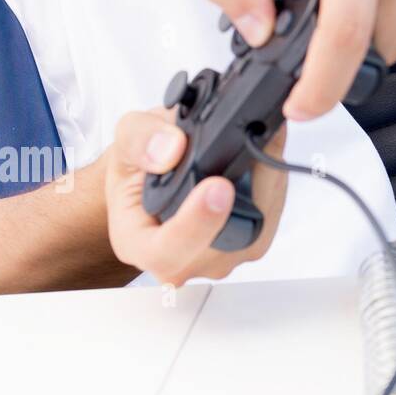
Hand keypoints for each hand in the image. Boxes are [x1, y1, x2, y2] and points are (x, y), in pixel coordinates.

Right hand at [105, 109, 287, 286]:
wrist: (148, 180)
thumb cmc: (135, 170)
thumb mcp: (124, 138)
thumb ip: (139, 138)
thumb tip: (170, 149)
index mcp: (140, 244)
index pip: (169, 250)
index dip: (197, 222)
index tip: (218, 185)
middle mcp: (183, 261)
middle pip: (229, 235)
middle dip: (250, 183)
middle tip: (255, 133)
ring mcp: (220, 258)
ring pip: (258, 224)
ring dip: (266, 178)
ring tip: (252, 137)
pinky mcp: (251, 245)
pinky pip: (271, 217)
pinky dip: (272, 183)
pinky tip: (259, 159)